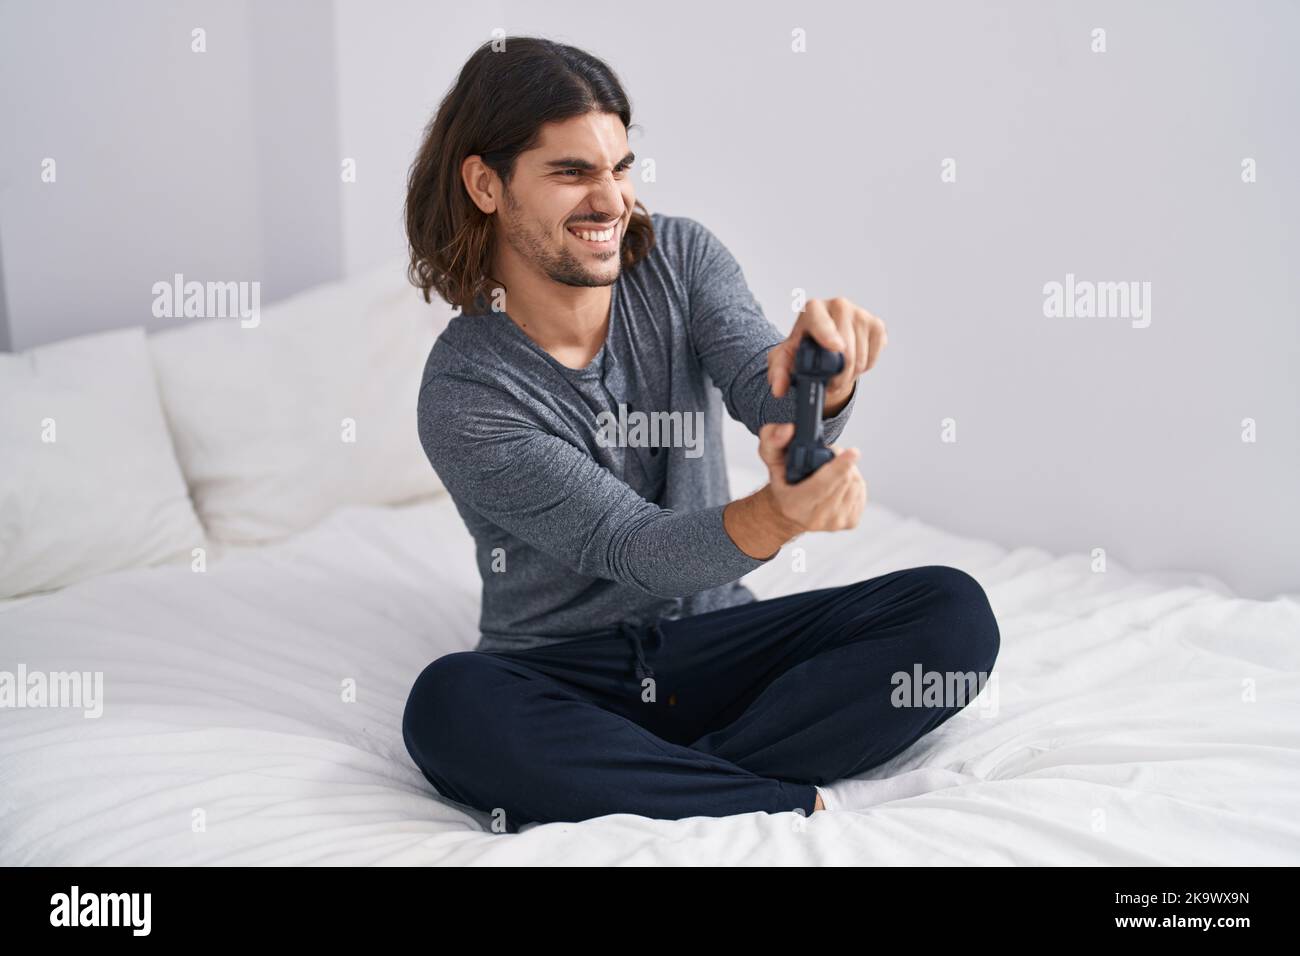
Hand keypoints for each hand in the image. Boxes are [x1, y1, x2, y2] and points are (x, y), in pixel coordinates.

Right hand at [757, 422, 866, 532]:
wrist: (789, 513)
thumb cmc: (783, 482)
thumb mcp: (771, 459)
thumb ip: (772, 440)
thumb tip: (788, 429)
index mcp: (794, 505)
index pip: (821, 486)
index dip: (839, 467)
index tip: (853, 452)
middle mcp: (816, 518)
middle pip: (843, 480)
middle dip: (840, 460)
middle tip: (825, 455)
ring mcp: (835, 523)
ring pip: (854, 483)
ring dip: (846, 469)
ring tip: (829, 470)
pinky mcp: (850, 522)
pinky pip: (860, 490)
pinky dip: (852, 480)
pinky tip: (838, 482)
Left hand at [767, 297, 887, 409]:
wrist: (823, 347)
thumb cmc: (803, 350)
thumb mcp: (784, 361)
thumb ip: (778, 374)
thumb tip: (778, 389)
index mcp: (812, 309)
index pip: (820, 319)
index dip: (828, 334)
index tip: (835, 348)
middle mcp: (838, 305)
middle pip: (845, 345)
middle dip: (838, 372)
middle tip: (830, 383)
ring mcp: (860, 314)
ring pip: (861, 355)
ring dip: (850, 374)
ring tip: (838, 374)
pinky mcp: (877, 325)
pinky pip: (874, 356)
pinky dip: (864, 368)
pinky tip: (852, 363)